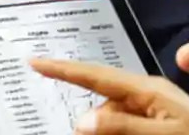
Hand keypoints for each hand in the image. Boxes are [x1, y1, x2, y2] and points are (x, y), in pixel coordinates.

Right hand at [29, 59, 188, 134]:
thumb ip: (121, 127)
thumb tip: (81, 120)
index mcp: (148, 89)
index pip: (97, 75)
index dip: (64, 69)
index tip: (35, 60)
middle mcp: (146, 95)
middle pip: (101, 108)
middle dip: (95, 127)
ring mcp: (150, 110)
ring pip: (109, 123)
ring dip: (109, 134)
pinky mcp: (154, 124)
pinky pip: (124, 128)